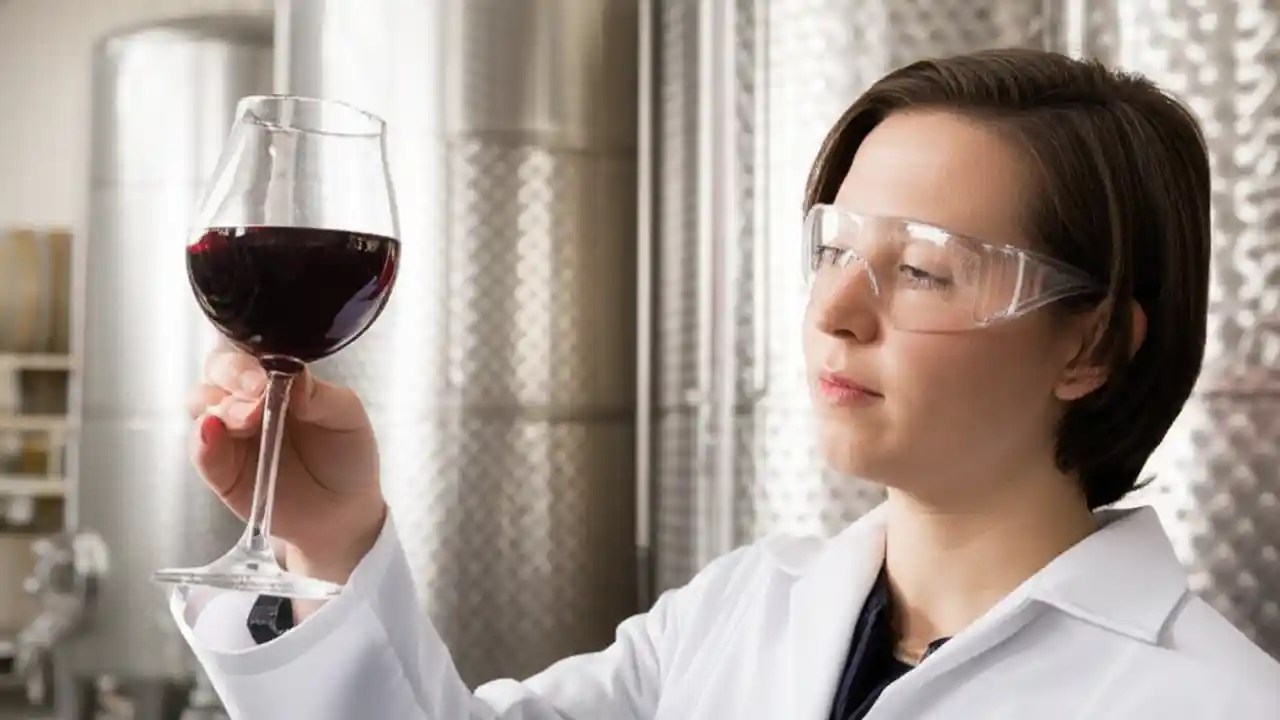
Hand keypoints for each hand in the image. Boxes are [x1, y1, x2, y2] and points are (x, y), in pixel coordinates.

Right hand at [187, 347, 385, 584]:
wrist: (343, 513)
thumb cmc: (346, 456)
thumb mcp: (346, 417)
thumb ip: (320, 395)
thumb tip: (294, 374)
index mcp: (277, 378)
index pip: (250, 350)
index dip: (252, 357)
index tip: (266, 375)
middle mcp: (246, 399)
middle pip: (218, 369)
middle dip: (232, 375)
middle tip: (255, 393)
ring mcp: (229, 433)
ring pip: (201, 404)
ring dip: (218, 406)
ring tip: (245, 420)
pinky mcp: (219, 468)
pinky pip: (200, 450)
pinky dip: (202, 441)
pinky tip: (211, 433)